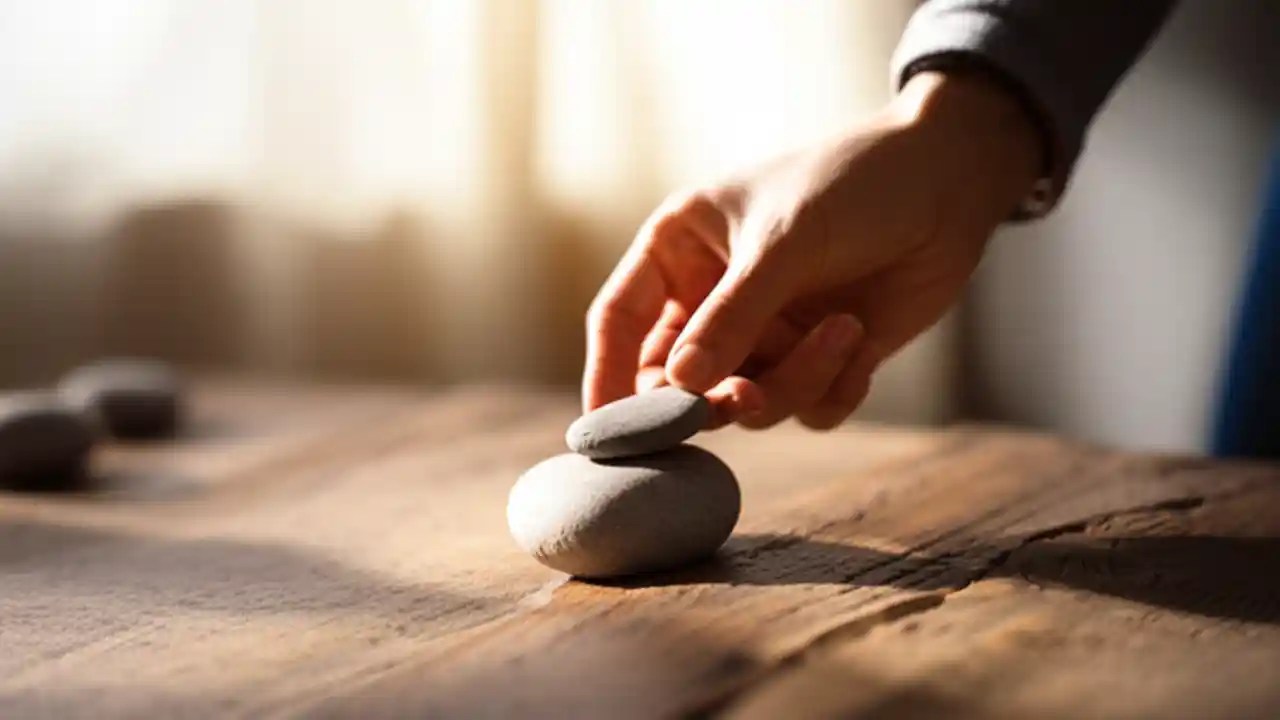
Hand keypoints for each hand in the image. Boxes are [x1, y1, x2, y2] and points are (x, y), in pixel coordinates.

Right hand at [583, 71, 1040, 428]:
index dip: (606, 377)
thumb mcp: (783, 243)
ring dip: (790, 382)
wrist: (950, 184)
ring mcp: (766, 331)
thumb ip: (731, 319)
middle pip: (676, 382)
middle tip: (743, 398)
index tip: (604, 433)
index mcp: (681, 250)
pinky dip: (829, 388)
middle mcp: (713, 297)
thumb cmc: (852, 186)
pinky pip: (803, 408)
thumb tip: (680, 390)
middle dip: (709, 398)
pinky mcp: (817, 358)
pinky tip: (860, 341)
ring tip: (841, 333)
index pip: (618, 321)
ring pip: (745, 401)